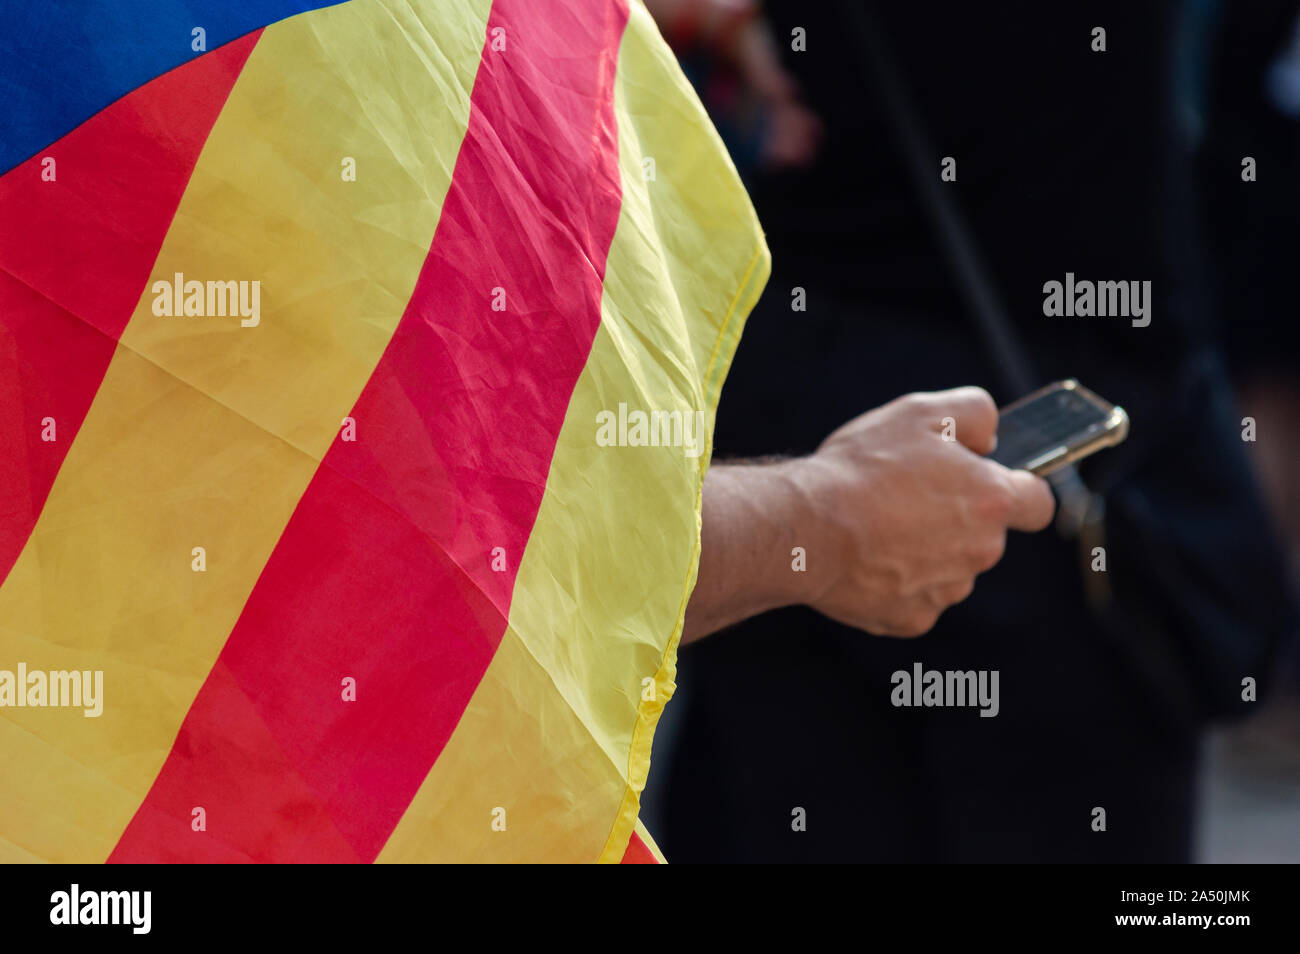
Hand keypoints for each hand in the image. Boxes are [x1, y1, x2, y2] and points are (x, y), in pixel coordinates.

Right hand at [801, 386, 1054, 635]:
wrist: (806, 528)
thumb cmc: (861, 469)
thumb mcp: (920, 411)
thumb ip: (975, 413)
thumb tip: (989, 438)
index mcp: (991, 500)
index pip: (1038, 502)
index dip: (1019, 489)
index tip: (992, 483)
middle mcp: (980, 551)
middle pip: (985, 535)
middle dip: (956, 517)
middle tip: (907, 495)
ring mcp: (947, 590)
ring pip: (950, 568)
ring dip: (926, 550)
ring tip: (878, 526)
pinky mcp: (913, 619)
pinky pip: (916, 597)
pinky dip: (896, 581)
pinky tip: (867, 558)